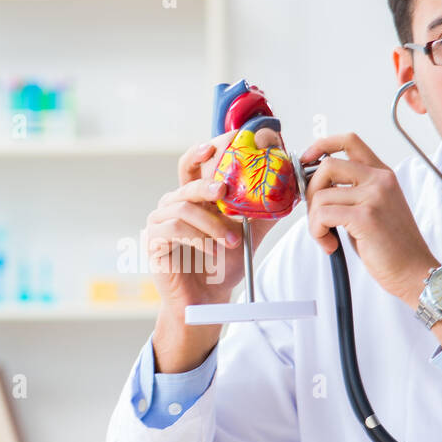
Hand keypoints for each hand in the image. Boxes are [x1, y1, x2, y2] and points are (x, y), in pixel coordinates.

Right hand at [146, 130, 283, 371]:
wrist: (207, 300)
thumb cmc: (221, 265)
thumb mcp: (247, 233)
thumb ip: (261, 212)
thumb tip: (288, 191)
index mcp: (193, 196)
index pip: (194, 163)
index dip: (204, 150)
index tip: (222, 142)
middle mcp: (174, 204)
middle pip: (188, 182)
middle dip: (209, 183)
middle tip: (226, 191)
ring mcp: (160, 221)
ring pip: (185, 208)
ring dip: (212, 224)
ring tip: (231, 242)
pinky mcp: (154, 240)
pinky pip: (175, 230)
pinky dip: (198, 239)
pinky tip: (212, 251)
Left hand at [301, 132, 439, 305]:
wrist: (414, 271)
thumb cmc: (392, 246)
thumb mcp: (374, 209)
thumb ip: (351, 192)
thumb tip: (315, 187)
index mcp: (382, 174)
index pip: (349, 141)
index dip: (321, 146)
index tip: (306, 161)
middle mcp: (380, 180)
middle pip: (327, 165)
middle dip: (310, 191)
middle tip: (316, 216)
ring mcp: (374, 196)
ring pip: (320, 196)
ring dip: (314, 221)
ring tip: (327, 237)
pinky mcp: (366, 217)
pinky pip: (322, 215)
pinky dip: (317, 232)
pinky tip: (330, 245)